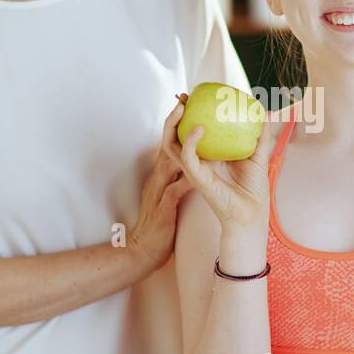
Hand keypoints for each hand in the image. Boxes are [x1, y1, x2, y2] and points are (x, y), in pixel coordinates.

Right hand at [128, 99, 194, 271]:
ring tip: (195, 127)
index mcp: (162, 172)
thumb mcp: (172, 193)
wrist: (146, 249)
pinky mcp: (164, 206)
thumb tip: (207, 160)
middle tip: (185, 103)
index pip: (169, 142)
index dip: (175, 122)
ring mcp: (159, 190)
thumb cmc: (162, 222)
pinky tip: (199, 173)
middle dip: (173, 121)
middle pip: (165, 143)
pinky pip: (174, 190)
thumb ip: (187, 175)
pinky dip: (185, 179)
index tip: (186, 103)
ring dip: (181, 143)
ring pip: (168, 161)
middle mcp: (158, 176)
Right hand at [164, 91, 275, 230]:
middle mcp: (197, 160)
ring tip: (181, 108)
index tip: (191, 96)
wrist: (253, 211)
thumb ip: (259, 134)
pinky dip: (189, 141)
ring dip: (171, 124)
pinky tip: (199, 128)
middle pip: (173, 135)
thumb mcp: (258, 154)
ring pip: (170, 145)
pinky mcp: (196, 177)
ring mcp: (194, 169)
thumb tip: (263, 112)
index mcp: (207, 154)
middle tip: (182, 99)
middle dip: (173, 115)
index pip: (188, 130)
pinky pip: (187, 157)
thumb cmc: (253, 188)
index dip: (186, 113)